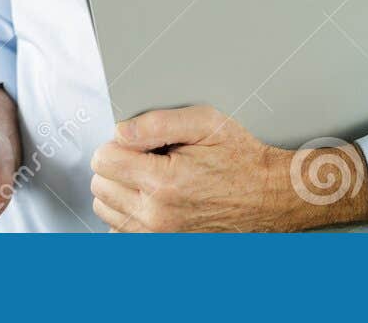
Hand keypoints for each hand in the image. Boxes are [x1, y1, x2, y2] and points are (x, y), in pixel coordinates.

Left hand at [89, 104, 367, 231]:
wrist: (267, 196)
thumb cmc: (240, 158)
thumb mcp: (205, 123)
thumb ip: (157, 122)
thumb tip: (120, 131)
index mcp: (163, 182)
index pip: (103, 160)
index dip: (118, 142)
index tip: (138, 141)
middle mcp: (156, 215)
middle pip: (100, 184)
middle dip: (117, 164)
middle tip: (147, 157)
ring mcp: (158, 236)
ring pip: (105, 208)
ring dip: (119, 188)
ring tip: (149, 176)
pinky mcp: (162, 246)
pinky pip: (121, 229)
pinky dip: (127, 211)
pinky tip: (150, 197)